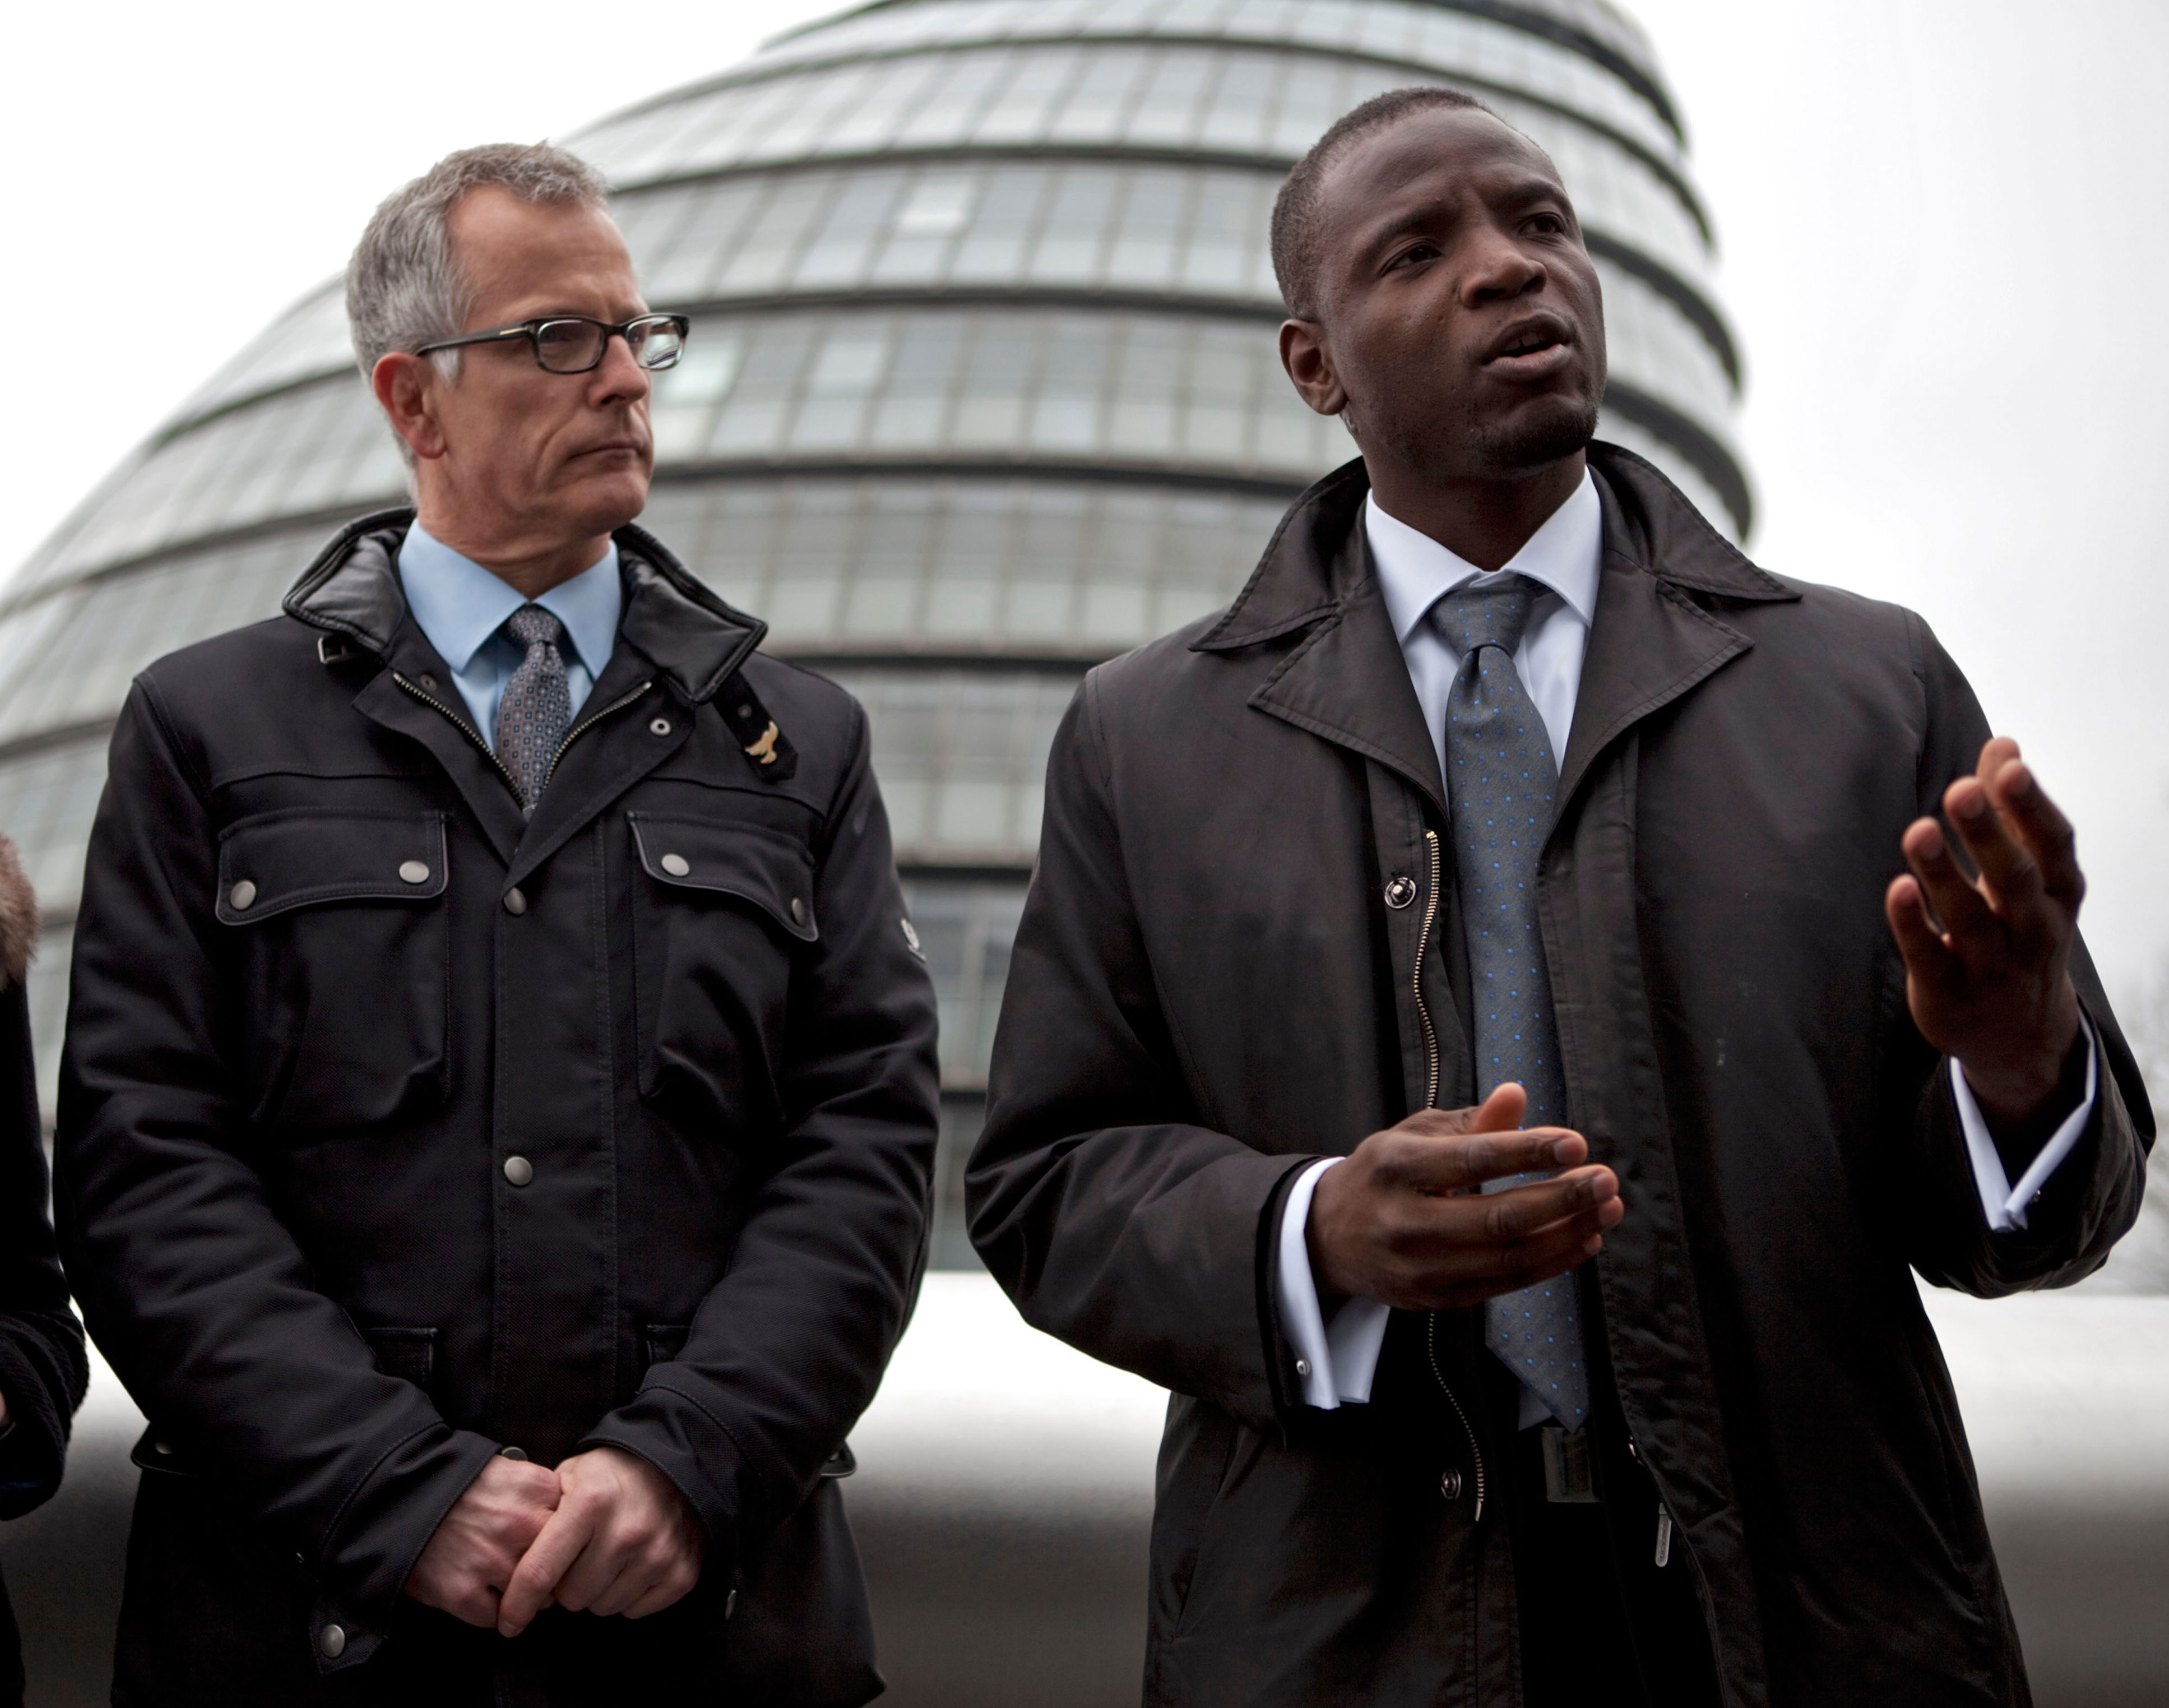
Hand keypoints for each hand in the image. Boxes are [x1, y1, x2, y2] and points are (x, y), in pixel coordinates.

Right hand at [404, 1454, 561, 1627]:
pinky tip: (481, 1594)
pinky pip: (497, 1619)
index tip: (558, 1545)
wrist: (401, 1496)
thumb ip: (544, 1495)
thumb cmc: (459, 1485)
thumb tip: (574, 1524)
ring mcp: (492, 1560)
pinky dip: (492, 1613)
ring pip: (534, 1598)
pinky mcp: (462, 1593)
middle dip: (554, 1573)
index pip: (577, 1526)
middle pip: (562, 1565)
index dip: (568, 1540)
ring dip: (525, 1597)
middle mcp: (521, 1525)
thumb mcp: (511, 1471)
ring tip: (506, 1584)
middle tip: (538, 1573)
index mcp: (537, 1489)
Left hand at [496, 1446, 704, 1637]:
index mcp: (590, 1504)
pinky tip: (633, 1567)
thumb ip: (540, 1515)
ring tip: (608, 1559)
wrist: (677, 1464)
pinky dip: (629, 1596)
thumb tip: (509, 1561)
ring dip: (599, 1591)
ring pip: (603, 1608)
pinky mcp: (681, 1573)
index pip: (540, 1572)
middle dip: (567, 1585)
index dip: (517, 1604)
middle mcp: (626, 1532)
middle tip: (580, 1559)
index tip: (507, 1623)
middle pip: (571, 1598)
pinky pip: (635, 1611)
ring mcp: (657, 1555)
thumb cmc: (613, 1474)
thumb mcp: (570, 1476)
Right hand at [1306, 1083, 1622, 1310]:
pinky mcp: (1438, 1298)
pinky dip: (1552, 1262)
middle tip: (1605, 1179)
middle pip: (1497, 1218)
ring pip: (1509, 1257)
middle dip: (1562, 1199)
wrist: (1329, 1238)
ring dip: (1569, 1233)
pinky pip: (1507, 1282)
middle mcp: (1405, 1221)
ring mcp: (1421, 1268)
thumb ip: (1471, 1122)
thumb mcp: (1414, 1134)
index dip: (1527, 1153)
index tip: (1575, 1145)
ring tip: (1607, 1209)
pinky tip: (1584, 1240)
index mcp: (1396, 1166)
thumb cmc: (1383, 1175)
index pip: (1470, 1160)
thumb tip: (1518, 1096)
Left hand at [1886, 737, 2083, 1129]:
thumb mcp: (2028, 874)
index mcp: (2056, 892)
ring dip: (1942, 874)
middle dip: (1989, 834)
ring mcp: (1994, 966)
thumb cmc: (2020, 930)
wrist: (2023, 1036)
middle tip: (1960, 790)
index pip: (2052, 845)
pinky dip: (1914, 925)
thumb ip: (2012, 809)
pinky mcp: (1951, 995)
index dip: (2032, 807)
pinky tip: (1897, 888)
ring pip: (1969, 919)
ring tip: (1918, 829)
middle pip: (2014, 878)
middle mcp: (2033, 929)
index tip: (2008, 767)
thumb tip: (2004, 743)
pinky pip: (1929, 957)